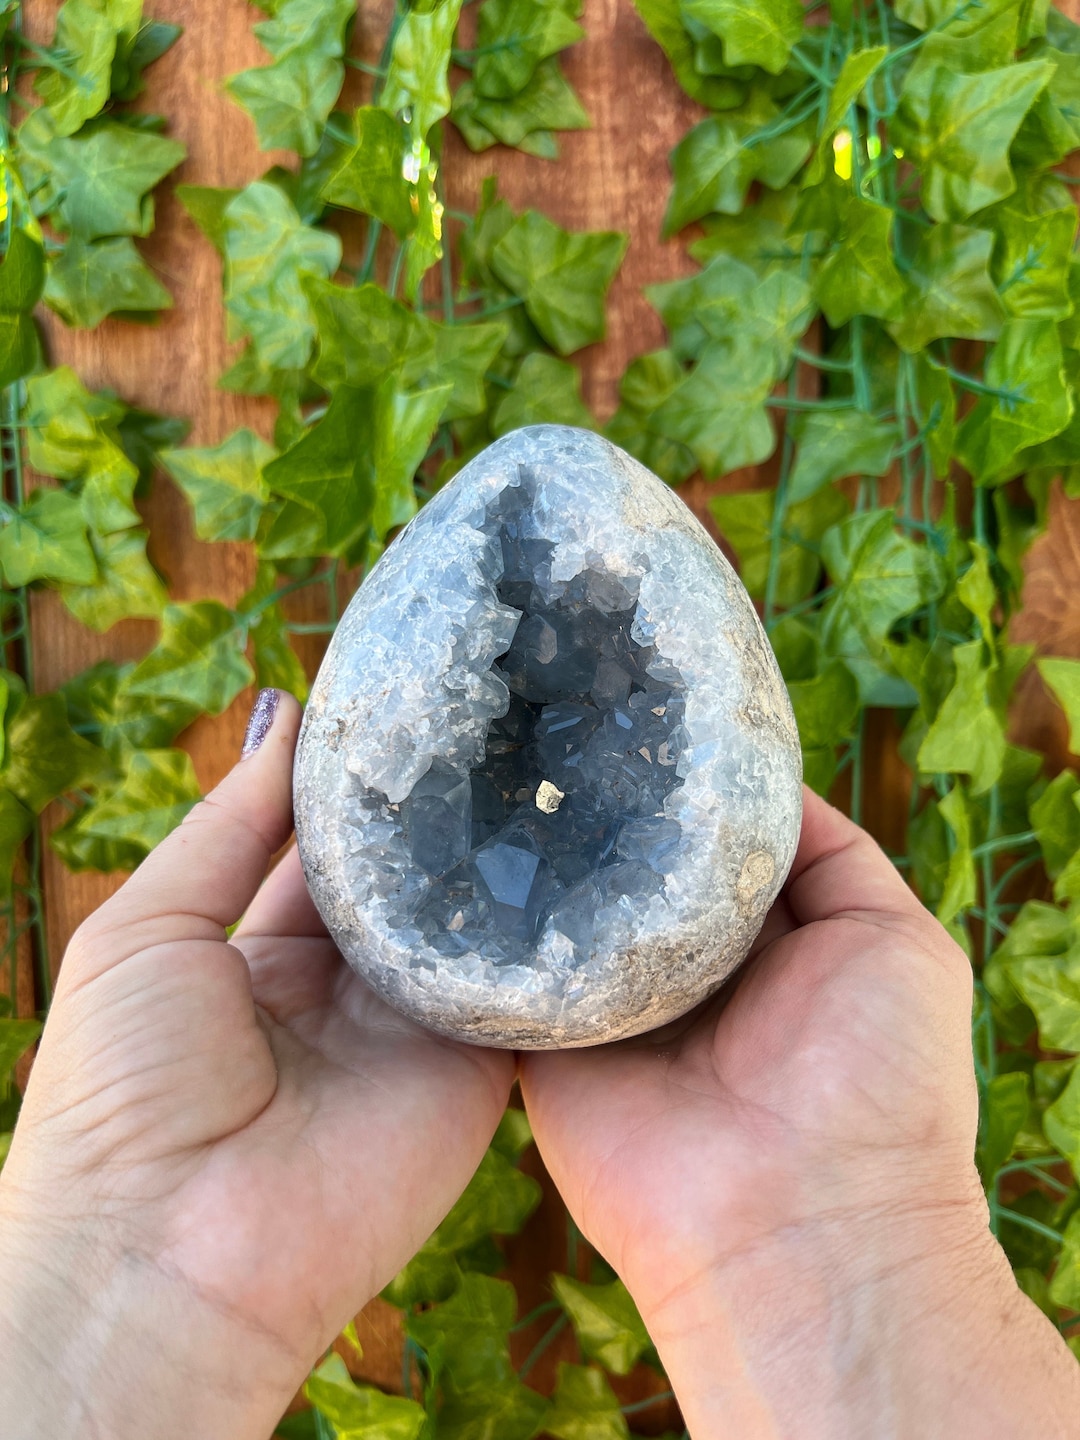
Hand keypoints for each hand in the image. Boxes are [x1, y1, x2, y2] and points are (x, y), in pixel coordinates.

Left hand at [0, 691, 513, 1439]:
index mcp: (264, 950)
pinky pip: (519, 984)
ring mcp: (417, 1026)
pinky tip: (572, 836)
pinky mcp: (476, 1069)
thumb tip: (283, 711)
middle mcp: (349, 984)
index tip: (406, 689)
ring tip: (539, 746)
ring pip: (471, 915)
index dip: (360, 774)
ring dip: (495, 847)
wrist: (167, 1253)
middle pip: (409, 872)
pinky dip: (540, 925)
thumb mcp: (148, 928)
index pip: (329, 842)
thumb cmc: (121, 1087)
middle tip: (490, 703)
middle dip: (440, 800)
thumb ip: (228, 826)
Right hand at [522, 788, 1079, 1438]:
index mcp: (763, 943)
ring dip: (551, 859)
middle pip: (634, 868)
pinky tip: (472, 852)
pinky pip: (510, 972)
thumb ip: (833, 857)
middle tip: (565, 734)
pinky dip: (496, 928)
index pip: (712, 845)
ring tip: (508, 776)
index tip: (648, 718)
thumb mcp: (896, 938)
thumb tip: (768, 788)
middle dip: (612, 812)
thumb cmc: (877, 1078)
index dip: (690, 786)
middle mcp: (682, 971)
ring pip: (567, 910)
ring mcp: (612, 1008)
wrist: (801, 1223)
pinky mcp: (550, 1047)